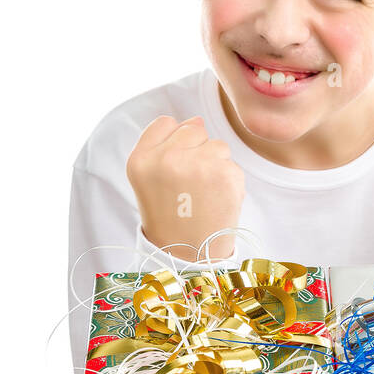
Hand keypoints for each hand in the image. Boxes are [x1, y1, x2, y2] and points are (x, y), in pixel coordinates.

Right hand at [126, 115, 245, 260]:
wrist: (189, 254)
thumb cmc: (169, 215)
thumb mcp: (148, 179)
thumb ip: (163, 144)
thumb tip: (197, 119)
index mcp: (141, 159)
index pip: (166, 123)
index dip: (174, 142)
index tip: (174, 169)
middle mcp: (167, 159)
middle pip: (194, 128)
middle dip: (196, 151)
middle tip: (190, 185)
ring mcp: (198, 165)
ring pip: (217, 145)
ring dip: (215, 165)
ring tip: (203, 194)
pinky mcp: (225, 175)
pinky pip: (232, 164)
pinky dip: (229, 182)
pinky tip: (217, 201)